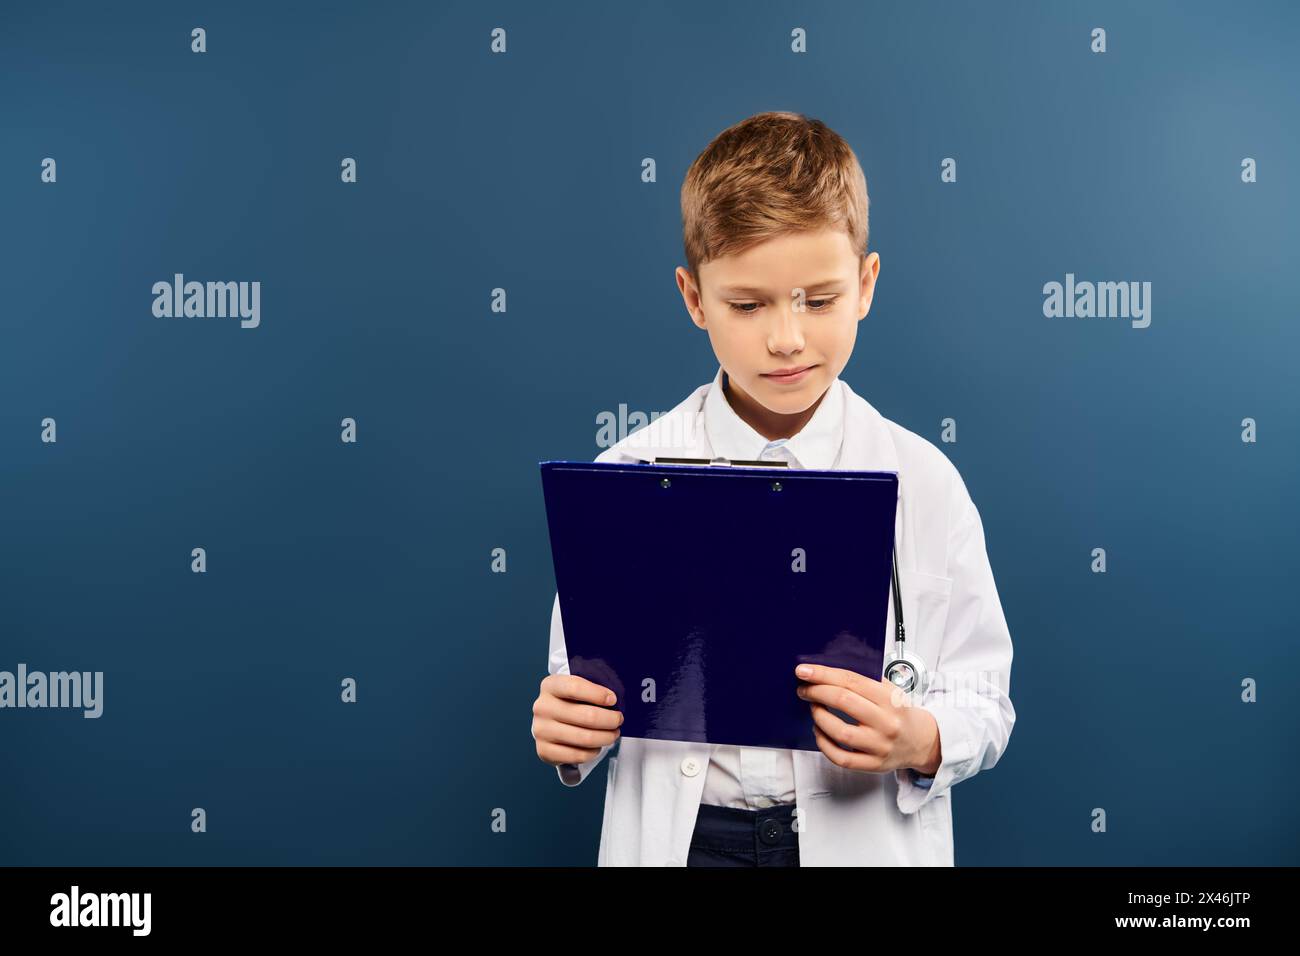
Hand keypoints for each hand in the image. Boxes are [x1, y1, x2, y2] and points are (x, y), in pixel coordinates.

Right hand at [532, 674, 622, 767]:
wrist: (549, 722)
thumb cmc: (569, 703)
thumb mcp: (577, 688)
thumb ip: (593, 689)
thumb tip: (614, 700)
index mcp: (551, 686)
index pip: (575, 687)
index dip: (598, 694)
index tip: (613, 700)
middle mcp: (543, 707)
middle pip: (587, 716)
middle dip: (610, 719)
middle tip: (618, 719)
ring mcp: (542, 730)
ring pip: (585, 738)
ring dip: (606, 737)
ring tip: (613, 734)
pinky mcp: (544, 750)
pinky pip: (578, 755)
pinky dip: (593, 752)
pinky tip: (597, 746)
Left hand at [795, 663, 940, 775]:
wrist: (920, 741)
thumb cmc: (899, 712)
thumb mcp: (890, 690)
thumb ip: (865, 680)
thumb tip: (827, 671)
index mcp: (890, 699)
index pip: (851, 681)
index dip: (823, 674)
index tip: (804, 671)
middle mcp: (886, 722)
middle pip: (843, 702)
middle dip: (817, 692)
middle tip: (804, 689)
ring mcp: (879, 746)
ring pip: (840, 732)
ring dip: (819, 717)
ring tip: (814, 709)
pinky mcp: (873, 765)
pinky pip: (841, 758)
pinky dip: (824, 744)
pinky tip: (820, 732)